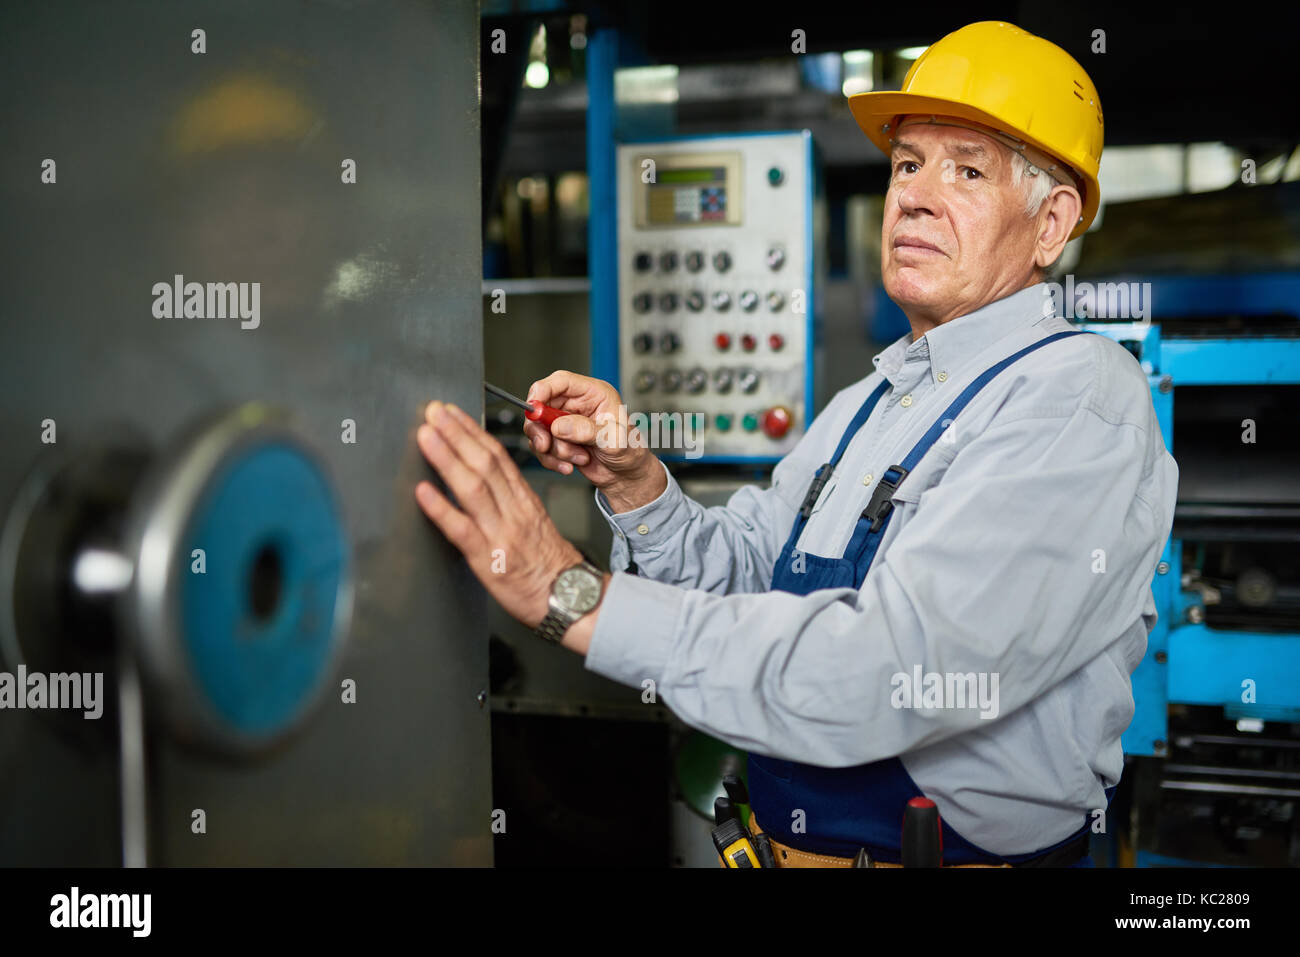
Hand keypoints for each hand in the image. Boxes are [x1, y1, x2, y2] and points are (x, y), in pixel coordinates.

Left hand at [415, 400, 584, 628]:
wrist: (570, 596)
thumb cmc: (550, 564)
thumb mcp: (534, 521)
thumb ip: (511, 499)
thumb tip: (482, 476)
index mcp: (524, 499)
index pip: (497, 456)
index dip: (472, 431)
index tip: (451, 412)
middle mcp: (514, 510)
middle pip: (484, 463)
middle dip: (456, 433)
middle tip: (433, 411)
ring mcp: (502, 533)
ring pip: (473, 488)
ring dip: (447, 458)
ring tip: (425, 436)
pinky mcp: (489, 560)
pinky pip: (463, 530)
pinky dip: (441, 509)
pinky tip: (423, 492)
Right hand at [523, 370, 657, 490]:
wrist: (626, 475)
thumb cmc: (629, 451)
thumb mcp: (614, 440)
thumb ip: (587, 430)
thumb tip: (559, 426)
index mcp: (593, 394)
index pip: (561, 381)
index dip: (543, 391)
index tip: (534, 408)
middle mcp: (576, 405)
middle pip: (541, 406)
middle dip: (540, 429)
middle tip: (546, 444)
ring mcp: (565, 423)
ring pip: (539, 430)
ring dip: (554, 449)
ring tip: (579, 457)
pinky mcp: (559, 441)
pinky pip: (541, 448)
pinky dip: (552, 460)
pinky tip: (570, 465)